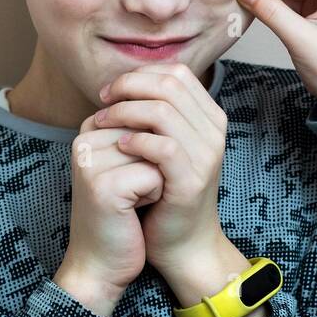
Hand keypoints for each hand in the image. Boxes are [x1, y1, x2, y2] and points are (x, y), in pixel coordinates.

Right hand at [60, 114, 164, 316]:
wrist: (105, 262)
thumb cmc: (127, 212)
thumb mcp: (138, 161)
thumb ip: (148, 127)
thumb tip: (178, 94)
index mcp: (93, 127)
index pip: (152, 111)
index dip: (162, 146)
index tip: (137, 174)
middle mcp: (86, 138)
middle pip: (156, 129)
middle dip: (163, 159)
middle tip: (139, 188)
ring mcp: (90, 160)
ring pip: (159, 148)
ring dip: (161, 176)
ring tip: (135, 198)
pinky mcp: (101, 184)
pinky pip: (154, 174)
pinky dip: (155, 194)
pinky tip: (133, 211)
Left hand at [88, 62, 227, 272]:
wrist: (183, 242)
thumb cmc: (166, 193)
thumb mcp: (167, 146)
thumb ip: (158, 116)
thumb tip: (126, 83)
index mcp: (210, 118)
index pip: (176, 74)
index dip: (139, 75)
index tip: (111, 93)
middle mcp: (214, 132)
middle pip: (170, 85)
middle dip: (128, 87)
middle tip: (102, 103)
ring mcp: (207, 155)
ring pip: (163, 110)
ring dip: (125, 112)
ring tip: (103, 124)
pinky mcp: (192, 179)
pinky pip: (163, 146)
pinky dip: (136, 141)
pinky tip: (119, 146)